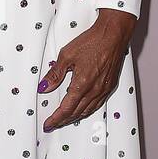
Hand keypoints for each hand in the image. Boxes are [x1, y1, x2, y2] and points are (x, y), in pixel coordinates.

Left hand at [38, 8, 136, 132]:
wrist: (113, 34)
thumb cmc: (93, 41)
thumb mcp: (66, 55)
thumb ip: (55, 74)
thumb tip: (44, 86)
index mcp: (82, 84)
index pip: (66, 109)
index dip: (55, 118)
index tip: (48, 123)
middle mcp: (94, 90)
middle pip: (76, 113)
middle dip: (63, 120)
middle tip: (54, 124)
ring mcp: (104, 89)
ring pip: (87, 111)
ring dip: (75, 117)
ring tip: (65, 120)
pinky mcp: (110, 86)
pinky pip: (97, 104)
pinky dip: (87, 110)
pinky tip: (83, 109)